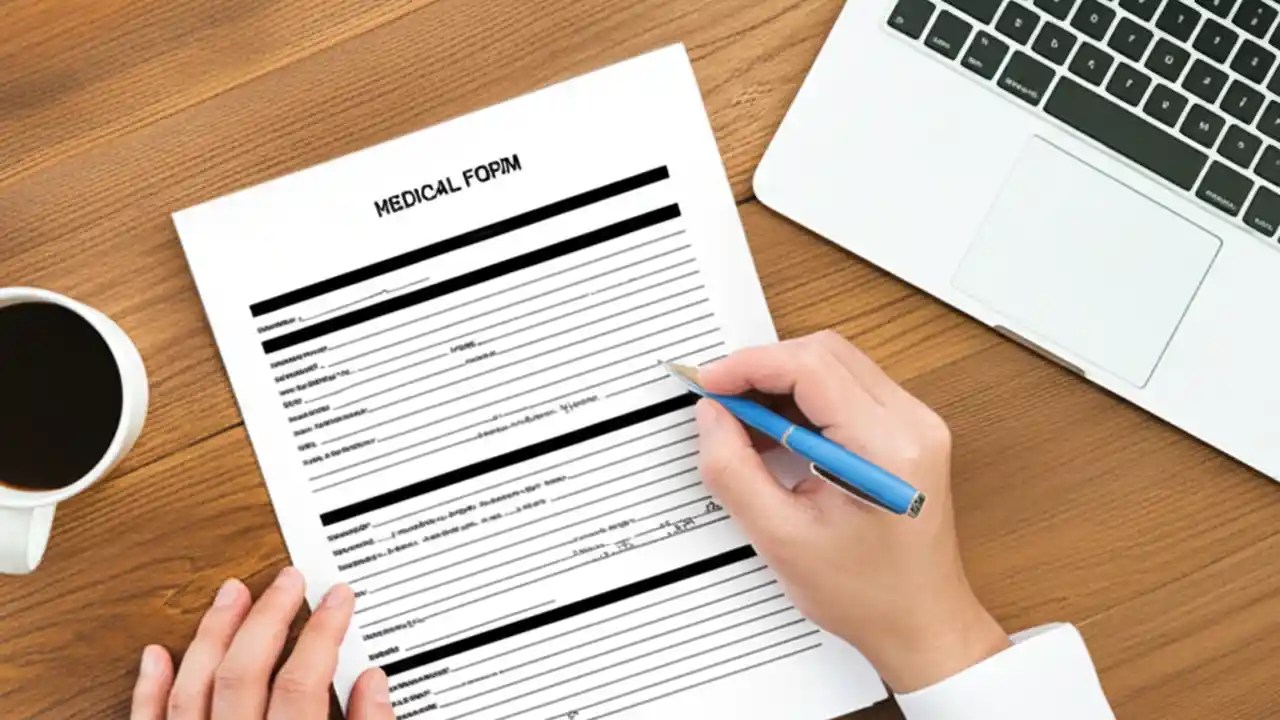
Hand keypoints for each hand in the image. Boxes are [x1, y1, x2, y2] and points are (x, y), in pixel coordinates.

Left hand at [130, 567, 392, 718]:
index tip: (338, 599)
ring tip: (230, 593)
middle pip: (243, 673)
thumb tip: (374, 684)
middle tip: (287, 580)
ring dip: (212, 636)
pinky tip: (157, 654)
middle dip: (269, 617)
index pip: (303, 682)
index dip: (323, 632)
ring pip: (193, 688)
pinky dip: (149, 687)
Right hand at [694, 331, 1009, 692]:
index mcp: (887, 448)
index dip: (750, 365)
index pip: (812, 367)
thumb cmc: (867, 595)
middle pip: (825, 353)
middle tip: (720, 399)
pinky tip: (777, 432)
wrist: (920, 623)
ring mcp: (916, 424)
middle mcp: (912, 424)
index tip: (710, 383)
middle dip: (763, 367)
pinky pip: (849, 388)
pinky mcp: (909, 431)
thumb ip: (734, 471)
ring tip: (744, 421)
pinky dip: (805, 398)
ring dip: (783, 381)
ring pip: (836, 364)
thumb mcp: (780, 538)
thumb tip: (711, 417)